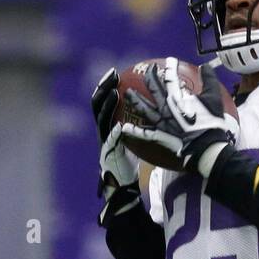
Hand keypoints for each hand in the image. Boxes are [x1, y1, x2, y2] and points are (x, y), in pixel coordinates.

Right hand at [91, 67, 140, 222]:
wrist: (123, 186)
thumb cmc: (131, 162)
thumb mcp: (134, 139)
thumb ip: (139, 125)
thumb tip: (159, 108)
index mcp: (107, 125)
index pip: (104, 100)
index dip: (106, 85)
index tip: (114, 71)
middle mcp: (103, 130)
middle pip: (98, 104)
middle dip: (103, 88)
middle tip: (112, 74)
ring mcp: (103, 141)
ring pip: (101, 119)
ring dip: (107, 104)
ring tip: (114, 92)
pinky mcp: (108, 155)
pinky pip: (110, 142)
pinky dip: (114, 134)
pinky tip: (119, 127)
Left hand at [121, 58, 237, 174]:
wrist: (206, 147)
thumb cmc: (211, 123)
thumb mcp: (214, 98)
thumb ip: (209, 80)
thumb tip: (205, 66)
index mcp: (178, 97)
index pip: (171, 78)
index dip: (170, 67)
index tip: (170, 60)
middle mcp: (166, 107)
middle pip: (154, 89)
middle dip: (150, 77)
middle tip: (148, 70)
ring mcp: (161, 122)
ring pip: (144, 108)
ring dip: (135, 100)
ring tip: (128, 94)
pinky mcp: (160, 135)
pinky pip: (144, 133)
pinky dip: (134, 131)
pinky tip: (124, 128)